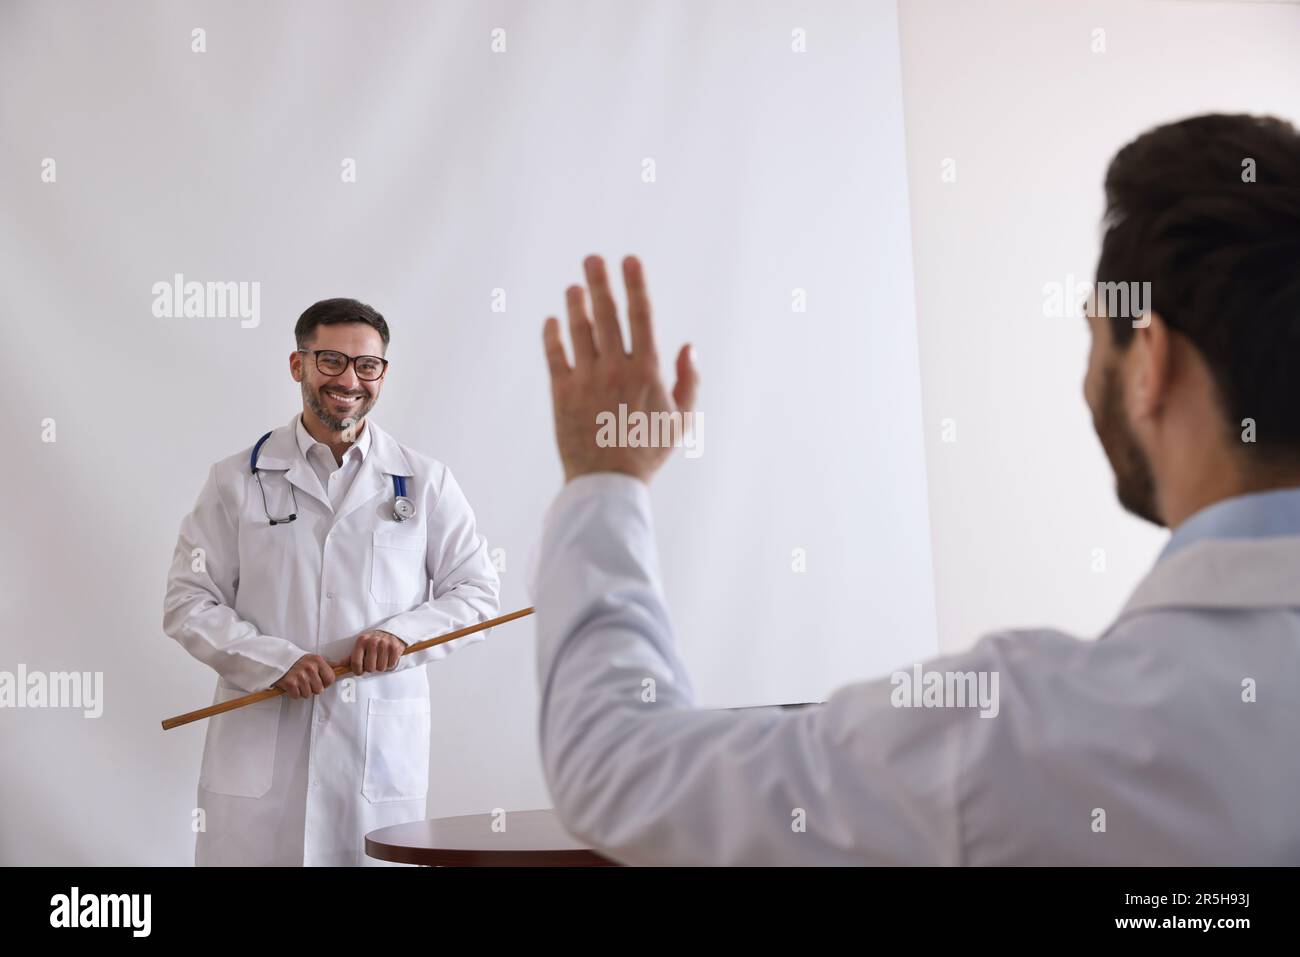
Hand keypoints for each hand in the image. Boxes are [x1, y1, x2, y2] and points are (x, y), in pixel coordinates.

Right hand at [274, 654, 335, 699]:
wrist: (277, 659)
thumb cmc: (297, 661)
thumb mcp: (313, 658)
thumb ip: (327, 664)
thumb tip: (342, 665)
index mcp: (317, 661)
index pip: (331, 678)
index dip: (326, 683)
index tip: (320, 681)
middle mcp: (310, 668)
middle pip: (319, 690)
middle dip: (312, 688)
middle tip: (305, 682)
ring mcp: (300, 675)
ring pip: (308, 694)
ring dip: (302, 691)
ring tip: (298, 683)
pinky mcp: (290, 683)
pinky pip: (297, 696)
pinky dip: (293, 693)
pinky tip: (291, 686)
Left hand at [335, 630, 405, 675]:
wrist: (390, 633)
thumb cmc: (373, 643)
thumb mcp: (361, 647)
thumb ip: (350, 657)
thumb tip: (337, 665)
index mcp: (361, 641)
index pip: (356, 663)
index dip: (357, 671)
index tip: (360, 671)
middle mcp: (373, 641)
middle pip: (370, 668)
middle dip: (372, 668)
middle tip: (374, 662)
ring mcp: (384, 644)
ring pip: (381, 668)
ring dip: (381, 666)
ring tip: (381, 659)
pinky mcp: (395, 648)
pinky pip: (390, 665)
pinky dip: (390, 664)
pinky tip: (388, 657)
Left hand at [543, 255, 698, 483]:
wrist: (608, 482)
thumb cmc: (648, 450)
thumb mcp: (682, 419)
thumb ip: (688, 380)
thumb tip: (687, 346)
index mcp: (647, 371)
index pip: (641, 316)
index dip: (635, 284)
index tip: (629, 260)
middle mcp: (616, 369)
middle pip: (607, 314)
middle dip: (600, 281)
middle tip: (592, 259)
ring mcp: (587, 379)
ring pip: (579, 330)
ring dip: (576, 304)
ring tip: (574, 287)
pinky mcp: (562, 392)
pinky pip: (555, 355)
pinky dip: (552, 335)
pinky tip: (552, 320)